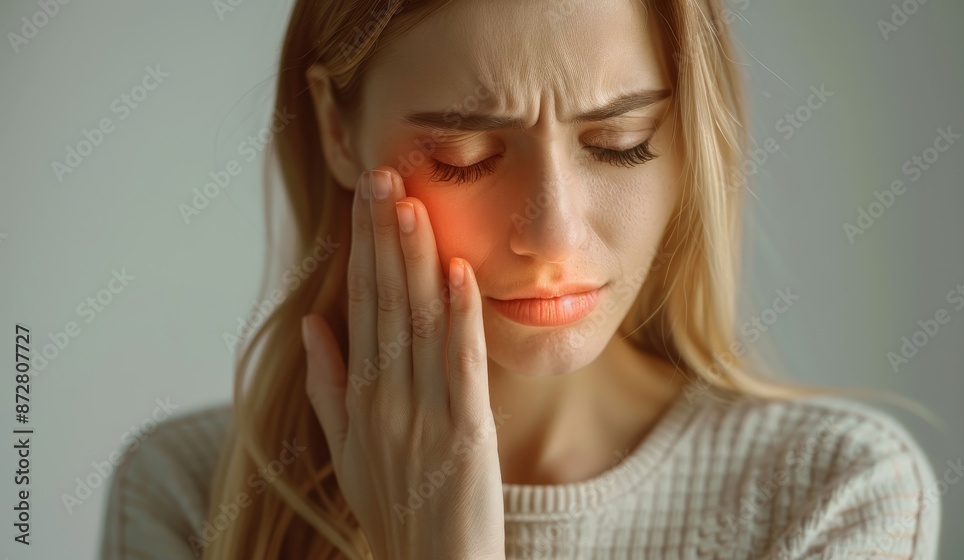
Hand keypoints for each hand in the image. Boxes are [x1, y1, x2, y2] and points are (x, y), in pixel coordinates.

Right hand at [303, 167, 505, 559]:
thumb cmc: (391, 508)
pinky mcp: (466, 432)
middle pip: (384, 304)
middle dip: (384, 238)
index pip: (359, 308)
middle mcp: (385, 398)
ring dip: (416, 261)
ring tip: (413, 205)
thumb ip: (328, 385)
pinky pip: (461, 366)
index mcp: (358, 398)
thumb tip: (316, 324)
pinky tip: (459, 272)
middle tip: (384, 177)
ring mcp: (424, 414)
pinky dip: (460, 317)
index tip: (366, 199)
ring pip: (416, 323)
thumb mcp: (343, 449)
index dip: (363, 251)